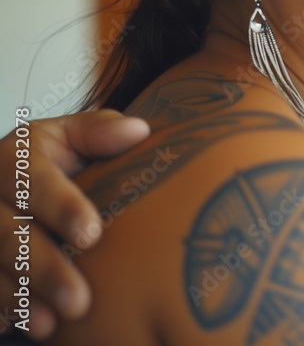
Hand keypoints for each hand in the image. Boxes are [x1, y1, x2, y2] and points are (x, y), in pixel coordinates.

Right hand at [0, 110, 148, 338]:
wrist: (11, 179)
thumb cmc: (53, 160)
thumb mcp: (69, 137)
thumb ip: (98, 132)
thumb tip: (138, 130)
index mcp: (12, 158)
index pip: (31, 180)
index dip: (60, 206)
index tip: (91, 233)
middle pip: (8, 233)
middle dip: (43, 267)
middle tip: (79, 299)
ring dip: (18, 297)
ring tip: (49, 323)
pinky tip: (13, 326)